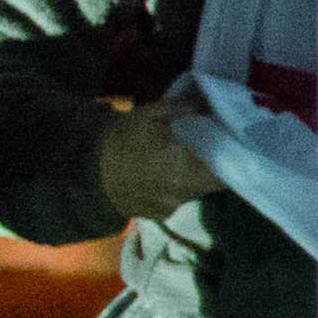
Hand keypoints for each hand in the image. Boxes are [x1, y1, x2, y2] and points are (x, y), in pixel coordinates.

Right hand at [92, 104, 225, 222]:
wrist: (81, 171)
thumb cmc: (117, 140)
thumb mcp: (149, 115)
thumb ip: (183, 108)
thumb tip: (206, 102)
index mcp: (186, 170)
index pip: (227, 171)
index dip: (235, 159)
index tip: (236, 145)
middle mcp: (182, 194)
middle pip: (211, 183)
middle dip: (213, 166)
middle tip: (210, 148)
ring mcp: (169, 208)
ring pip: (194, 192)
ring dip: (192, 177)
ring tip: (182, 159)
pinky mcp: (156, 215)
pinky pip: (176, 200)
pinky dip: (175, 188)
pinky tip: (162, 174)